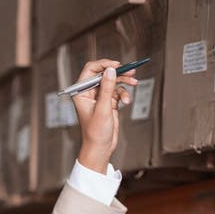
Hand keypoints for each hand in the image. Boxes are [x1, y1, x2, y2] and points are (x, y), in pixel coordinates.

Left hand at [72, 58, 138, 173]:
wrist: (100, 148)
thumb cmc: (95, 133)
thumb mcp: (103, 109)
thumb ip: (107, 88)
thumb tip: (111, 70)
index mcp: (81, 93)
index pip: (90, 70)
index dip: (103, 65)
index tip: (116, 65)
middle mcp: (89, 93)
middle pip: (104, 74)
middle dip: (118, 73)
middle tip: (131, 71)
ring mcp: (99, 97)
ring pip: (113, 82)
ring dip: (124, 82)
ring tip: (134, 83)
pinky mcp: (108, 102)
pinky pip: (118, 91)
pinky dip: (124, 94)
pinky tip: (127, 101)